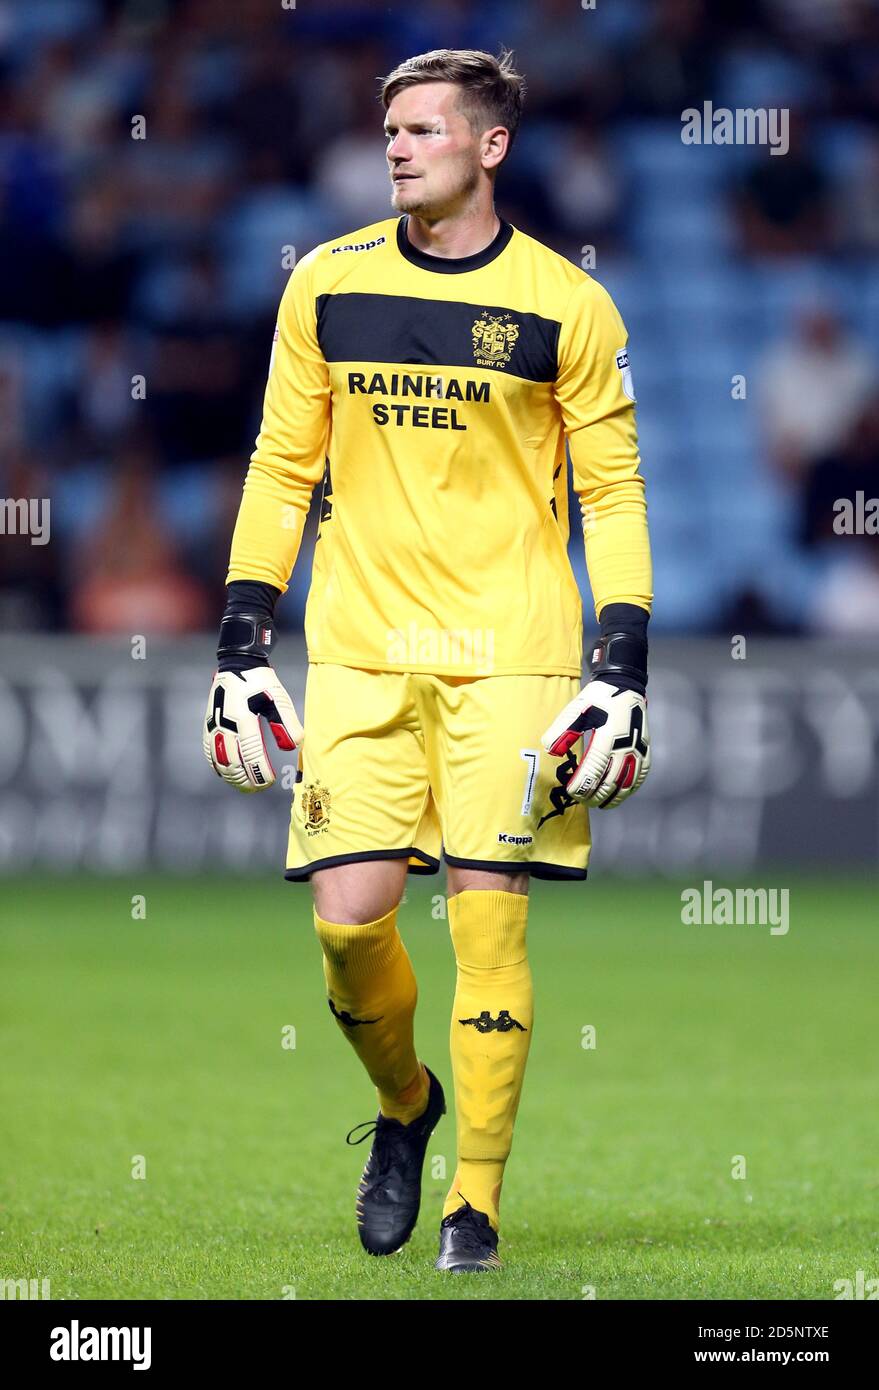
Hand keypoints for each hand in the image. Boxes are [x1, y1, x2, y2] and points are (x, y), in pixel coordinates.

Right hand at [203, 666, 302, 792]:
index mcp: (243, 718)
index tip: (269, 781)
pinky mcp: (209, 726)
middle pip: (232, 763)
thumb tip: (291, 746)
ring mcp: (214, 726)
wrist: (236, 664)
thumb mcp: (278, 697)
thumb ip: (286, 722)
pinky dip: (219, 767)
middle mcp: (224, 725)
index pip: (250, 753)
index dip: (258, 771)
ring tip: (246, 786)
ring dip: (232, 777)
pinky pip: (210, 753)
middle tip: (259, 788)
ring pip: (219, 761)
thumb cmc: (260, 682)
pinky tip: (229, 774)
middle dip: (245, 780)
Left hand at [541, 678, 649, 807]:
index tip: (571, 792)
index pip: (593, 772)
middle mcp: (626, 747)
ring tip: (598, 803)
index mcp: (607, 738)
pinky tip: (618, 794)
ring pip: (626, 784)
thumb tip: (550, 751)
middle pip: (610, 783)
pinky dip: (628, 790)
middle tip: (582, 801)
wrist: (626, 685)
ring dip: (612, 798)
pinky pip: (639, 777)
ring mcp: (638, 751)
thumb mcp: (576, 709)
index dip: (582, 786)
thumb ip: (562, 730)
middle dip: (594, 796)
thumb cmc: (598, 698)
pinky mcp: (645, 751)